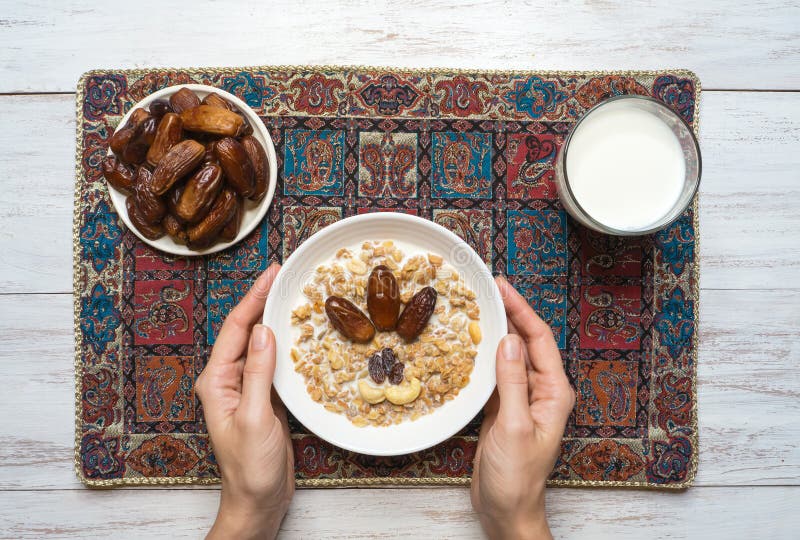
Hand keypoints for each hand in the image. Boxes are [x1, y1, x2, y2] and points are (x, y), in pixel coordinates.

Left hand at [196, 263, 293, 539]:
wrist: (258, 499)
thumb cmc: (251, 466)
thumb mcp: (255, 417)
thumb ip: (258, 373)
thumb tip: (265, 330)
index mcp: (217, 381)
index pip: (235, 329)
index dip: (253, 298)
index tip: (271, 273)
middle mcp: (228, 380)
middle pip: (246, 330)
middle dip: (264, 301)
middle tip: (286, 275)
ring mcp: (246, 388)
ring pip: (261, 344)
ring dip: (276, 319)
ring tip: (294, 296)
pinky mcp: (264, 398)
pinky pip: (273, 362)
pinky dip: (286, 343)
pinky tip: (299, 333)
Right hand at [471, 276, 574, 539]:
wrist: (506, 509)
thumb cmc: (516, 476)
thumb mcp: (514, 426)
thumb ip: (512, 383)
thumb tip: (508, 340)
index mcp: (553, 392)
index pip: (539, 339)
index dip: (522, 310)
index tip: (502, 286)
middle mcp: (541, 390)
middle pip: (526, 341)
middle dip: (509, 313)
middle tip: (486, 287)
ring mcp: (521, 398)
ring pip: (509, 355)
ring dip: (495, 331)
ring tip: (477, 307)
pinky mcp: (503, 408)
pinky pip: (495, 373)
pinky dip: (483, 355)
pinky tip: (471, 343)